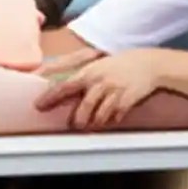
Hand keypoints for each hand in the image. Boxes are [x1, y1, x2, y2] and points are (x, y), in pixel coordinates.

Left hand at [34, 48, 164, 129]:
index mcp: (90, 72)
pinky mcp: (127, 100)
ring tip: (93, 123)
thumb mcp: (98, 65)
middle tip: (76, 125)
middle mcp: (100, 82)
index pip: (65, 86)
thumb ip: (81, 77)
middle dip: (78, 121)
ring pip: (98, 117)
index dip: (50, 97)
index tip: (38, 106)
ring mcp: (114, 92)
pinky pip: (114, 118)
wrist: (149, 64)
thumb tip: (59, 89)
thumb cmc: (120, 64)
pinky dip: (111, 121)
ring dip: (94, 123)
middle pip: (83, 108)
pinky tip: (111, 117)